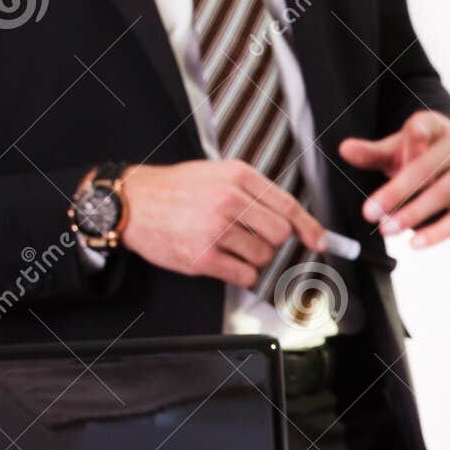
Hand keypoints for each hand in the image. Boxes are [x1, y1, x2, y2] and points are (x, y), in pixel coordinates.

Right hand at [121, 160, 329, 288]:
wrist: (130, 202)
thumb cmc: (176, 189)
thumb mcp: (216, 174)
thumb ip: (253, 192)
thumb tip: (292, 220)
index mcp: (237, 176)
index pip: (288, 205)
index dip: (309, 227)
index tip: (319, 241)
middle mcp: (229, 200)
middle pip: (279, 234)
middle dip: (271, 242)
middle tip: (251, 238)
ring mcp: (215, 229)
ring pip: (264, 256)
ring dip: (254, 258)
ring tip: (230, 246)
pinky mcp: (202, 256)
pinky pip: (244, 275)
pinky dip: (241, 273)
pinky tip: (224, 260)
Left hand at [339, 109, 449, 248]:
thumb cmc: (424, 154)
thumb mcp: (398, 148)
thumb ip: (372, 152)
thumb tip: (344, 149)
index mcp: (436, 127)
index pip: (426, 126)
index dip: (420, 131)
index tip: (413, 134)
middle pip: (428, 168)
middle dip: (398, 191)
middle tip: (370, 213)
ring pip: (443, 194)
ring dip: (413, 214)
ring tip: (387, 230)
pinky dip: (437, 233)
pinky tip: (415, 244)